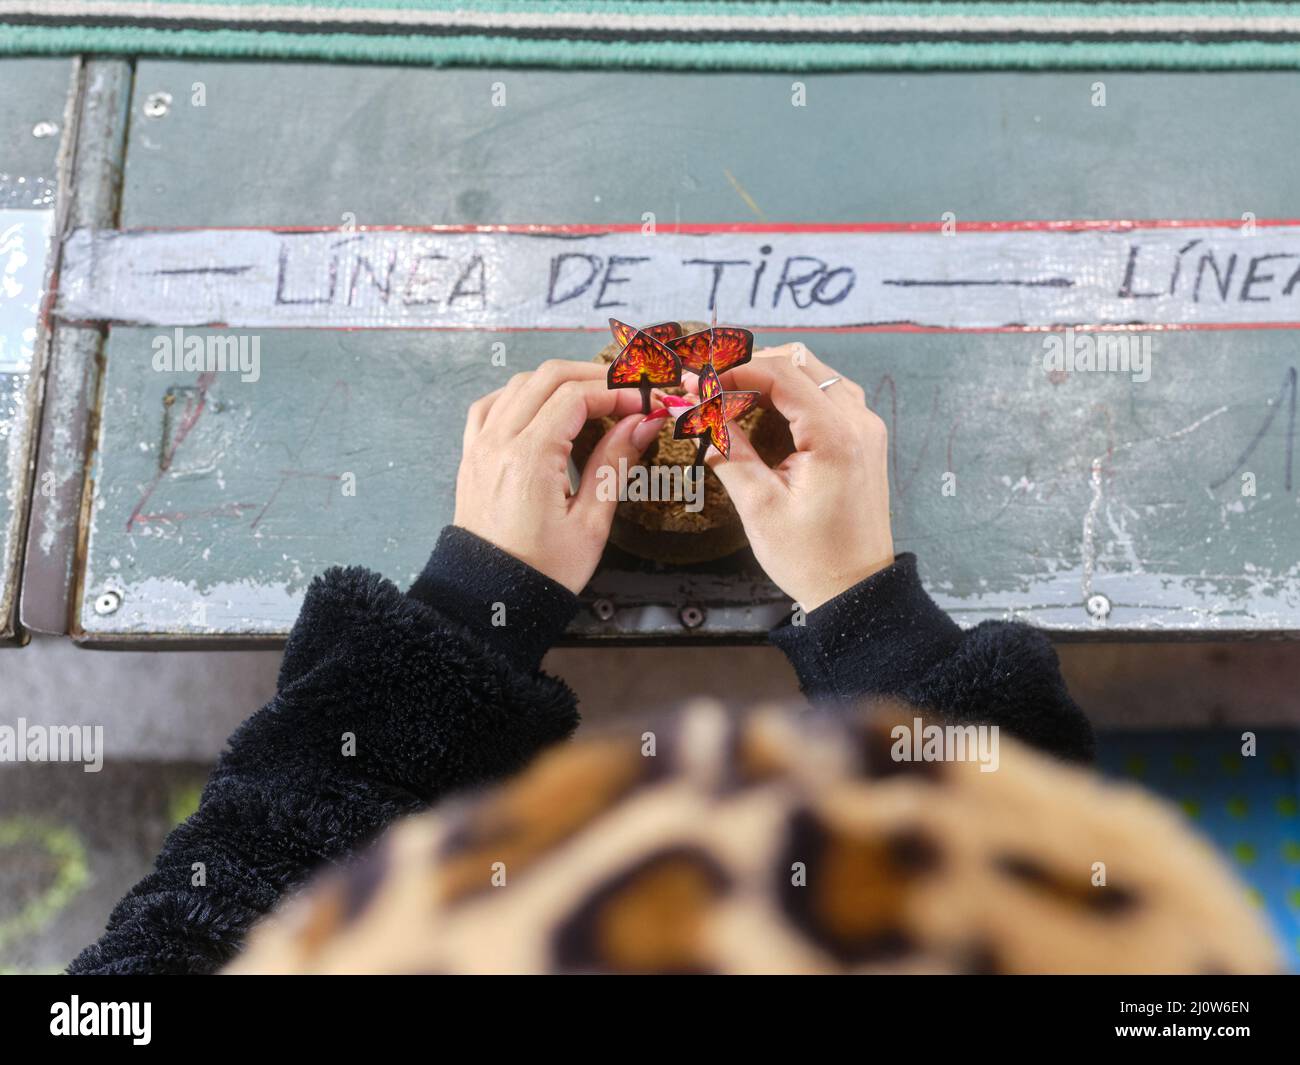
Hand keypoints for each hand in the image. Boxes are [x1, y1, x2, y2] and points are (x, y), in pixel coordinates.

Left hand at [455, 360, 666, 593]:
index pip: (575, 397)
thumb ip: (614, 464)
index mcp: (529, 458)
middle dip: (592, 376)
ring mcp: (479, 446)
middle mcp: (498, 442)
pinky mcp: (471, 457)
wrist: (491, 601)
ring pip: (518, 384)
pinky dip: (520, 395)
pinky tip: (542, 408)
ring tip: (593, 397)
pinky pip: (491, 405)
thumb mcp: (591, 524)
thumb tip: (642, 422)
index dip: (616, 392)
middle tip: (627, 390)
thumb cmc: (543, 572)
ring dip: (558, 382)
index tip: (645, 402)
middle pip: (546, 377)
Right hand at [687, 344, 894, 611]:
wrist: (856, 589)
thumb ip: (727, 450)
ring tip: (730, 396)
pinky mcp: (863, 440)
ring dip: (772, 377)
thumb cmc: (809, 557)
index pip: (781, 374)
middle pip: (801, 362)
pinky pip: (827, 396)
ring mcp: (866, 428)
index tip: (697, 382)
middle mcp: (858, 422)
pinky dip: (793, 393)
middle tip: (708, 386)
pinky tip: (763, 410)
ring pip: (816, 375)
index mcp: (835, 436)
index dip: (733, 370)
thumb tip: (695, 412)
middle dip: (750, 366)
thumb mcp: (758, 505)